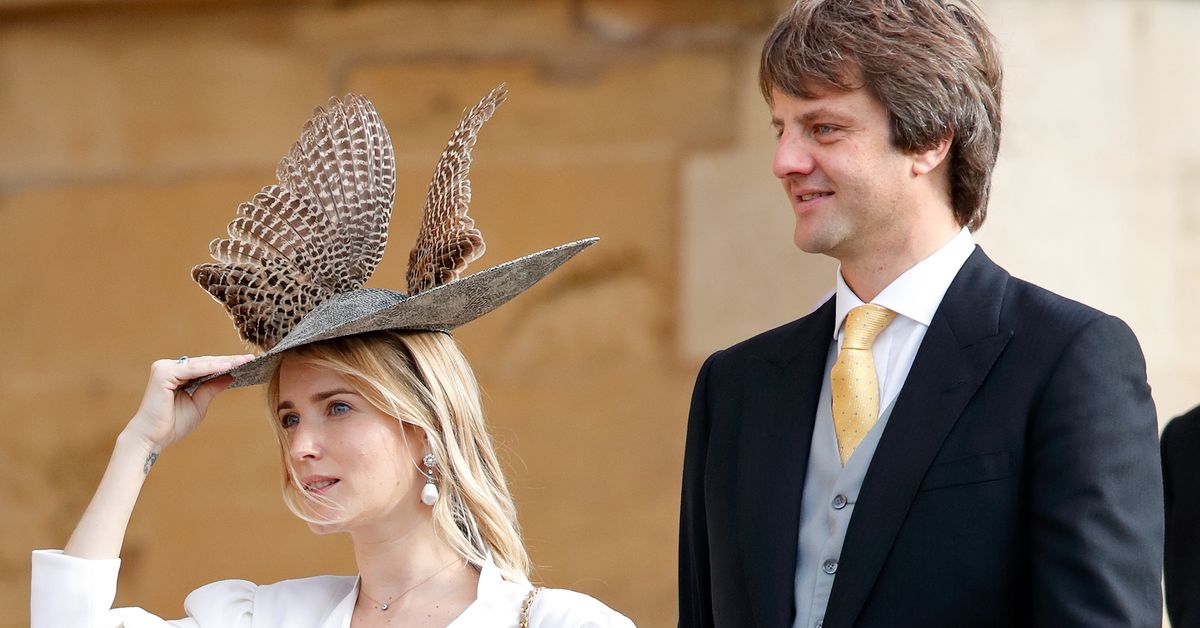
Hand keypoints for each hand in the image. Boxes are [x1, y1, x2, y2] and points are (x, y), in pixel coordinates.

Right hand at [123, 354, 255, 452]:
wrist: (151, 439)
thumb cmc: (172, 425)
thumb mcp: (199, 404)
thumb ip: (211, 388)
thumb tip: (231, 376)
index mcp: (175, 374)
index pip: (205, 366)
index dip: (226, 364)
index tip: (247, 362)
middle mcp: (168, 367)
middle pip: (204, 362)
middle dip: (227, 361)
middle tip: (249, 358)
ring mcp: (164, 368)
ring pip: (200, 364)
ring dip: (223, 362)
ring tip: (243, 361)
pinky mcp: (163, 373)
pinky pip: (192, 370)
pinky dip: (211, 368)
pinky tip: (227, 367)